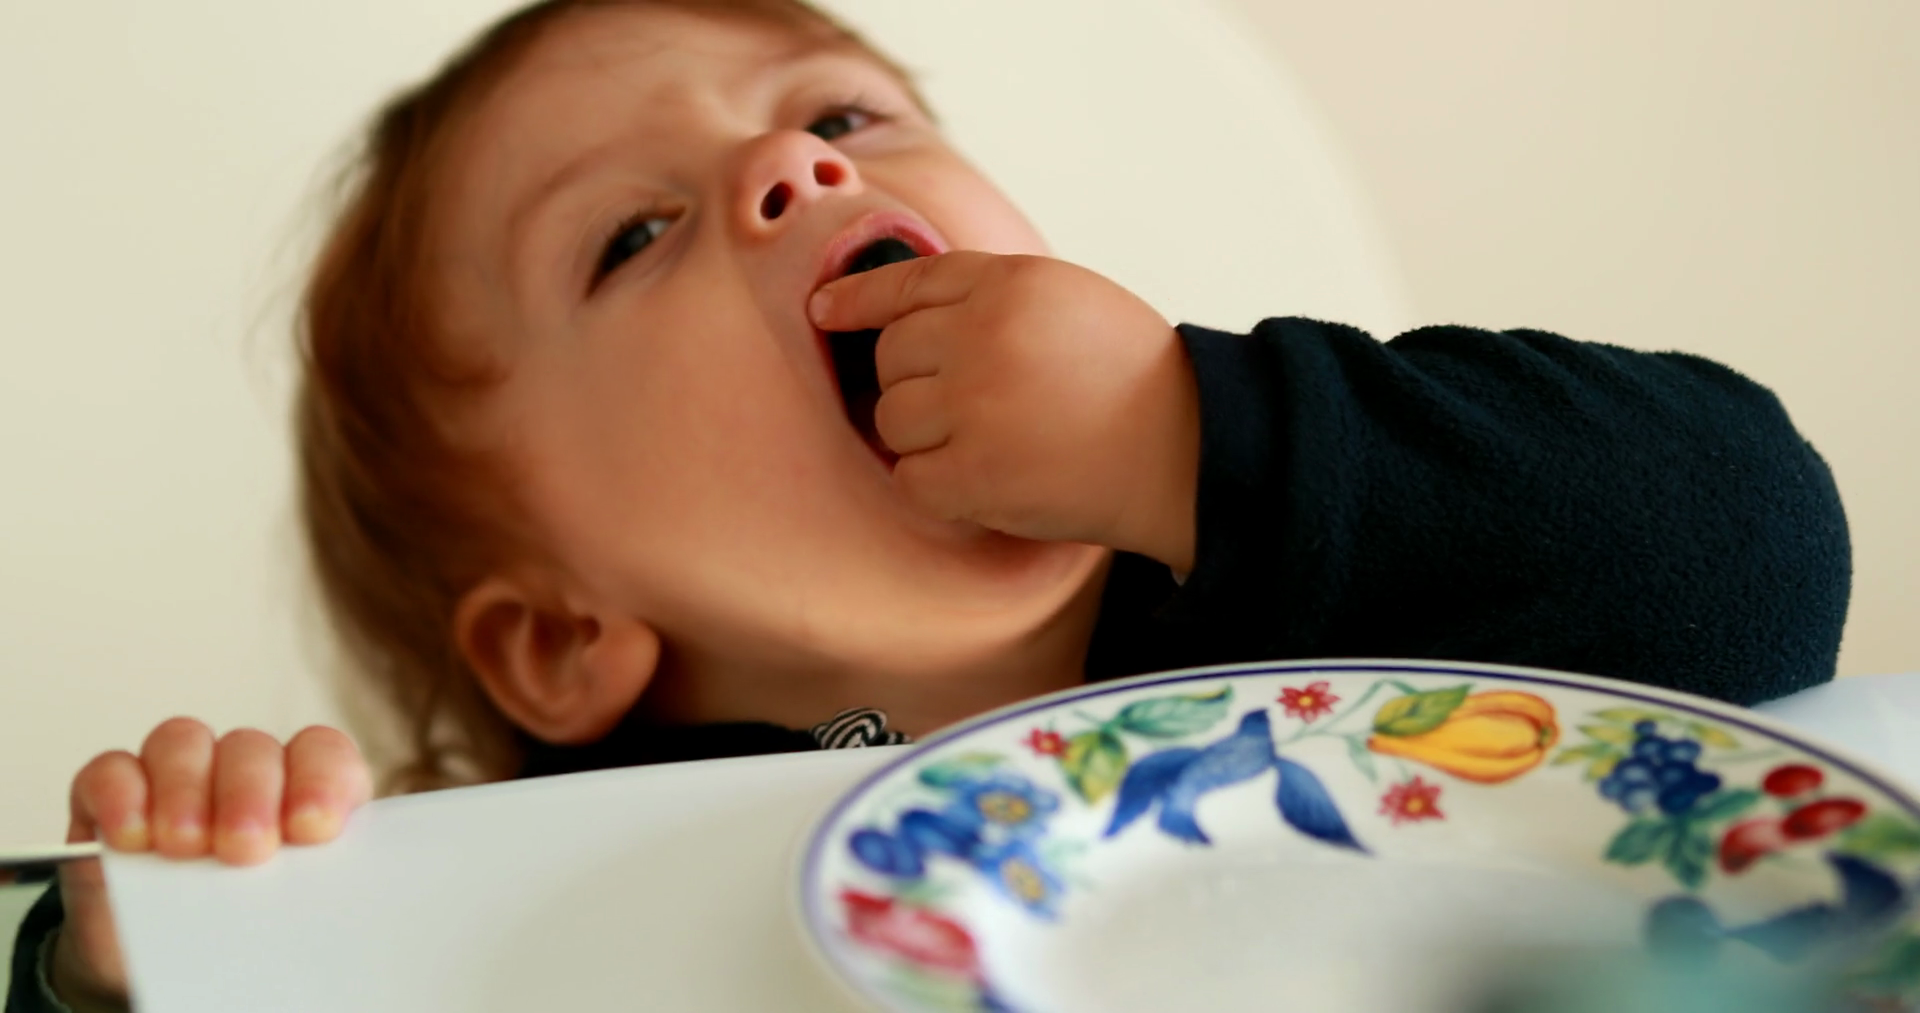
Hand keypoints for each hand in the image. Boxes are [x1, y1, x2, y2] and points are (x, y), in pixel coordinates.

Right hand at [52, 720, 370, 1005]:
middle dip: (250, 795)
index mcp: (301, 795)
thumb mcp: (283, 923)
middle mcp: (241, 776)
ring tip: (184, 848)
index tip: (315, 827)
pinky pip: (112, 771)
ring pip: (182, 744)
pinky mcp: (108, 796)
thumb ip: (306, 896)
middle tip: (245, 849)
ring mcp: (173, 778)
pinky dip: (121, 798)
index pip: (323, 755)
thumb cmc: (242, 940)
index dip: (322, 780)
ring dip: (185, 791)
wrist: (161, 971)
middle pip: (251, 749)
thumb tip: (325, 903)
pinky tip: (130, 838)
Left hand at [810, 252, 1198, 571]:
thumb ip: (991, 297)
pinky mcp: (975, 474)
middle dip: (916, 382)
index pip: (907, 283)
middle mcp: (982, 335)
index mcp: (1008, 282)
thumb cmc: (1130, 377)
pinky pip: (909, 477)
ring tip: (986, 442)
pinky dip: (934, 485)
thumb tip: (900, 315)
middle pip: (891, 356)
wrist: (1187, 449)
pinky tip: (981, 481)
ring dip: (923, 436)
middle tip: (972, 407)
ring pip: (892, 417)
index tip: (824, 310)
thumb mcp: (1066, 300)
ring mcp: (974, 405)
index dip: (858, 299)